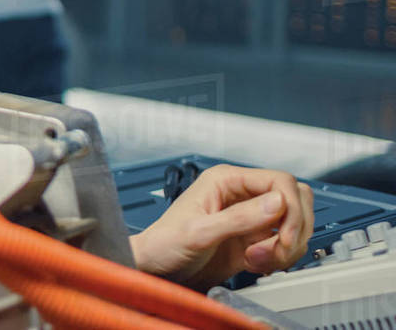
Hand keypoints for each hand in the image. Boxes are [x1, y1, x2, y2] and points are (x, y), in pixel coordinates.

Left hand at [129, 164, 313, 290]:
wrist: (156, 270)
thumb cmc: (163, 244)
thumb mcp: (199, 232)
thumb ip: (238, 218)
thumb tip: (277, 203)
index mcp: (226, 180)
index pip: (280, 181)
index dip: (291, 208)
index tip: (285, 235)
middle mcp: (241, 195)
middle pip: (295, 200)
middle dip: (293, 229)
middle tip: (278, 250)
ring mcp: (249, 217)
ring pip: (294, 223)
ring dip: (286, 246)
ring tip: (258, 259)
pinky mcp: (253, 239)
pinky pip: (285, 244)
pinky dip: (279, 257)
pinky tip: (255, 264)